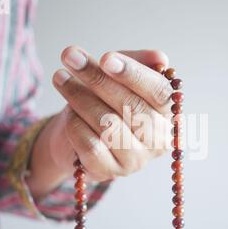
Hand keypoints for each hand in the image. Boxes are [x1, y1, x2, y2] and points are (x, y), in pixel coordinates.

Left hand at [27, 46, 173, 195]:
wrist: (77, 134)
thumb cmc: (105, 100)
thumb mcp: (119, 75)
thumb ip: (138, 62)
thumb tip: (159, 57)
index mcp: (167, 113)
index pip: (159, 93)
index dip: (134, 74)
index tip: (106, 58)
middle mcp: (158, 140)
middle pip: (133, 108)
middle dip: (98, 79)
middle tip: (70, 57)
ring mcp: (135, 160)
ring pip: (109, 125)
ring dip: (80, 98)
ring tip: (60, 77)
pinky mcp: (110, 172)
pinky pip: (90, 145)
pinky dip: (75, 124)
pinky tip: (68, 113)